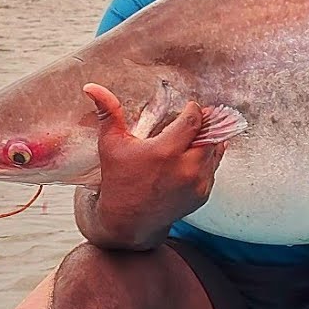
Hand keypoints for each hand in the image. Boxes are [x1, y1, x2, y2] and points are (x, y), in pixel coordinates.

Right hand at [81, 83, 225, 244]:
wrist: (128, 222)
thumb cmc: (118, 181)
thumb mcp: (111, 145)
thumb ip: (109, 113)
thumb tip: (92, 87)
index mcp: (165, 152)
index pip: (194, 120)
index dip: (193, 110)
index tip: (188, 107)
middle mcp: (186, 168)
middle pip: (210, 134)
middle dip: (205, 125)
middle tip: (196, 120)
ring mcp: (197, 183)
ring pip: (215, 151)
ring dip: (208, 141)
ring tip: (194, 137)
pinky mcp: (203, 194)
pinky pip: (213, 169)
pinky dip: (207, 160)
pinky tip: (193, 156)